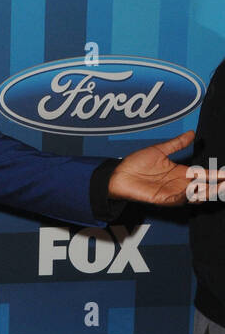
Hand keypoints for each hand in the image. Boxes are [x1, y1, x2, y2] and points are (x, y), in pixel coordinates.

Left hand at [108, 131, 224, 206]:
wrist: (119, 173)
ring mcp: (171, 192)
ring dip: (205, 192)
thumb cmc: (136, 163)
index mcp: (180, 173)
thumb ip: (177, 144)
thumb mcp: (160, 150)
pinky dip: (186, 196)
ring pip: (193, 196)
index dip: (215, 175)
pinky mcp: (161, 199)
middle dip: (216, 187)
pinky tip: (193, 190)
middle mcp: (178, 184)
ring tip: (215, 187)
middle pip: (202, 188)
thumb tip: (192, 133)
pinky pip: (177, 199)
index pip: (203, 175)